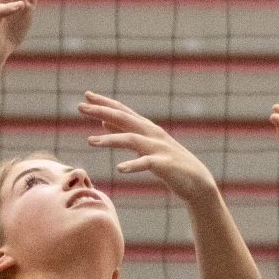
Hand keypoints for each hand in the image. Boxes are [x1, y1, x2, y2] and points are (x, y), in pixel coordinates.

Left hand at [80, 91, 215, 204]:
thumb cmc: (169, 164)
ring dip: (111, 139)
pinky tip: (120, 168)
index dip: (105, 103)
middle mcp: (152, 134)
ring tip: (90, 141)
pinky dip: (133, 164)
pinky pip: (147, 163)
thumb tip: (103, 121)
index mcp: (147, 129)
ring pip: (132, 139)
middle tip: (80, 107)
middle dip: (102, 112)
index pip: (123, 112)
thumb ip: (125, 133)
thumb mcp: (144, 146)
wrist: (198, 183)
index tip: (86, 95)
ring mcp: (159, 149)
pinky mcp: (165, 165)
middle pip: (124, 119)